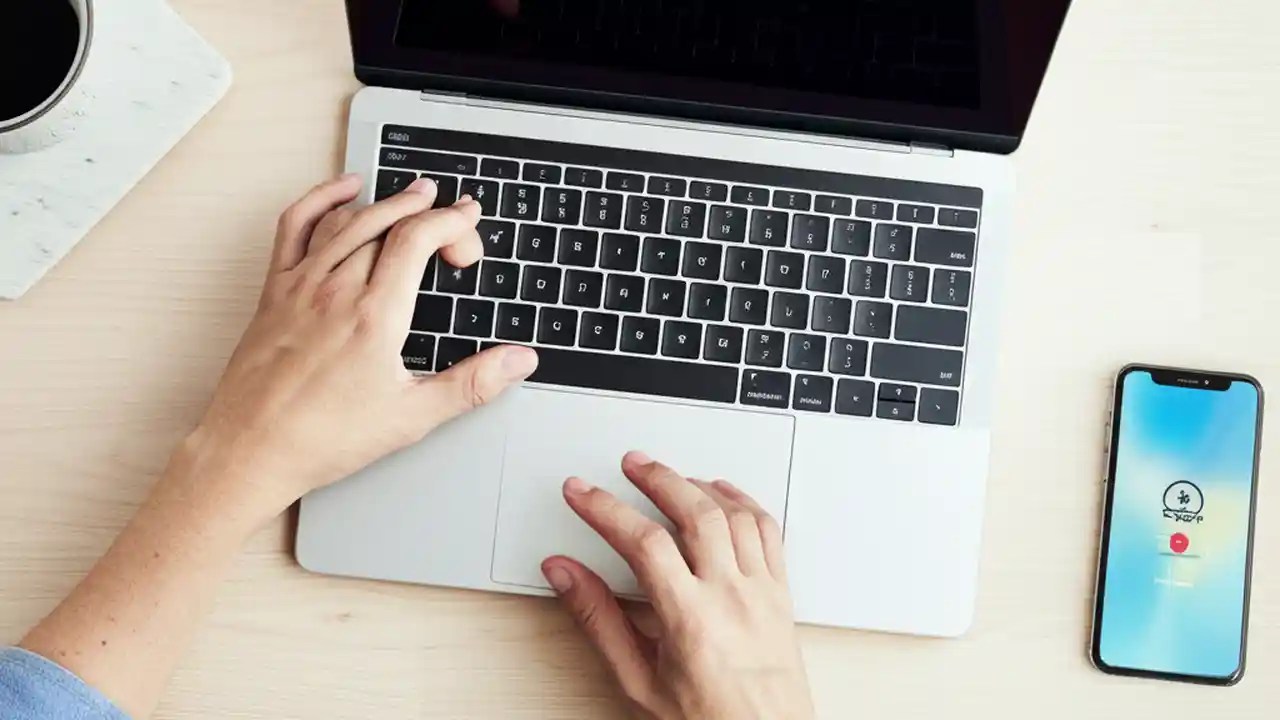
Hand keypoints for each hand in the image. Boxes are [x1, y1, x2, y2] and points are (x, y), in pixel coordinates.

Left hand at [175, 174, 538, 519]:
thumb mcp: (411, 416)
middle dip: (428, 210)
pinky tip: (343, 191)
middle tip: (453, 215)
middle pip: (388, 222)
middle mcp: (337, 290)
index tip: (470, 222)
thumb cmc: (323, 438)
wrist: (250, 450)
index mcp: (374, 316)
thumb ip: (472, 383)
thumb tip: (517, 361)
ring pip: (349, 220)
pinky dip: (322, 199)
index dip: (451, 221)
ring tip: (415, 195)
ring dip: (387, 200)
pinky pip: (295, 226)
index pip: (418, 238)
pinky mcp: (275, 291)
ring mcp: (302, 285)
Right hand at [542, 452, 813, 719]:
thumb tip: (565, 575)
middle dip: (657, 478)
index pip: (643, 543)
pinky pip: (768, 531)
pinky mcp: (781, 595)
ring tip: (670, 474)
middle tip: (629, 464)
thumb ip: (598, 620)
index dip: (605, 509)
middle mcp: (731, 598)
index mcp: (691, 620)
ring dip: (699, 484)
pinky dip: (744, 502)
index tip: (581, 493)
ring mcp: (761, 592)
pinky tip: (725, 494)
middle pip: (695, 512)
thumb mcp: (637, 681)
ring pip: (734, 514)